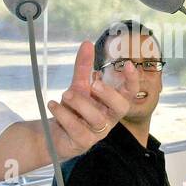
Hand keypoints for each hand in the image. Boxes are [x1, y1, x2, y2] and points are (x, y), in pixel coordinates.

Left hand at [47, 41, 138, 158]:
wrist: (55, 133)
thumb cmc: (74, 109)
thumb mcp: (79, 85)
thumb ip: (84, 66)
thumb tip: (87, 42)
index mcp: (112, 103)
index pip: (129, 92)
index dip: (132, 80)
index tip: (129, 64)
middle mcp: (109, 118)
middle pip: (121, 107)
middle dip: (108, 94)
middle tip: (93, 83)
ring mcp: (98, 132)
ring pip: (97, 118)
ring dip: (81, 103)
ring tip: (65, 94)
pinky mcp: (83, 142)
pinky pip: (77, 129)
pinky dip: (64, 115)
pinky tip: (53, 105)